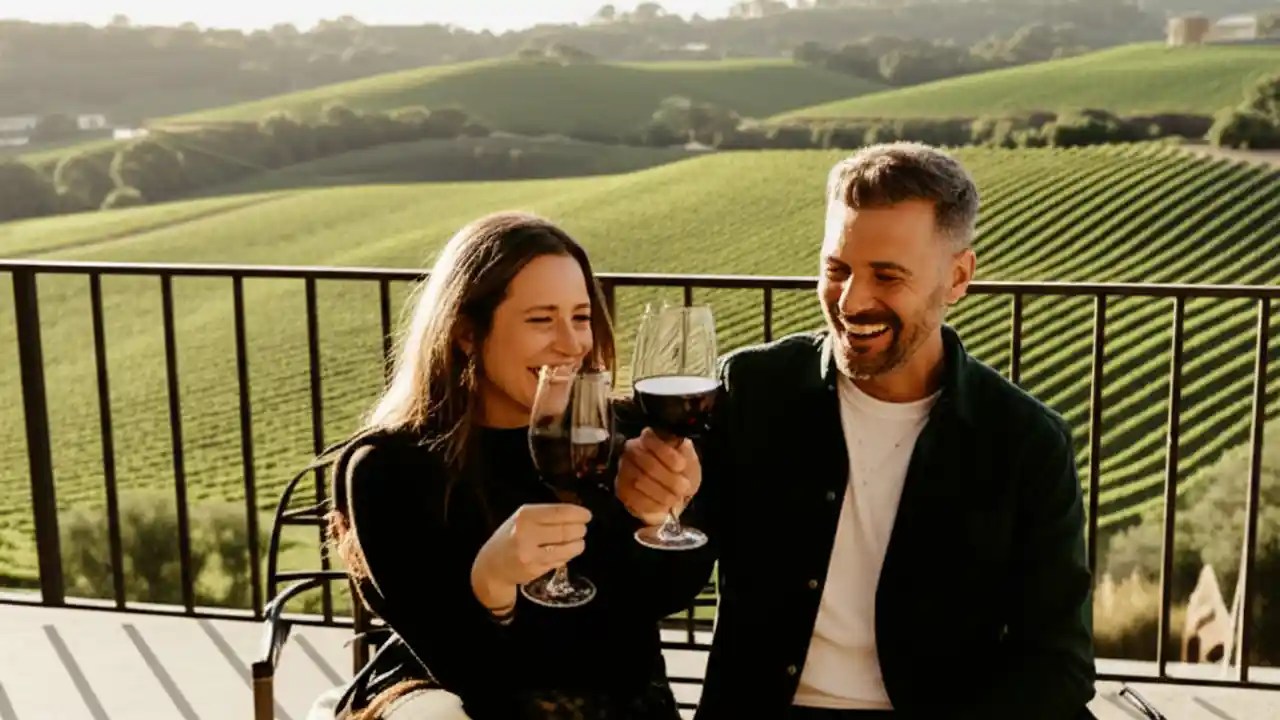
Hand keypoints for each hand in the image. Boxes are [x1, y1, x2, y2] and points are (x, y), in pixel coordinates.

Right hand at [471, 503, 590, 610]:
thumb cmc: (510, 537)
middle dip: (580, 529)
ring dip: (578, 544)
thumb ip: (545, 515)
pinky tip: (567, 551)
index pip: (559, 512)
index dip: (578, 514)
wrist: (491, 566)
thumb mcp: (522, 519)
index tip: (587, 515)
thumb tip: (576, 513)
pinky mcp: (535, 569)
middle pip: (566, 530)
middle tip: (583, 529)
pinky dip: (568, 555)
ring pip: (567, 547)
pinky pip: (561, 560)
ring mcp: (531, 553)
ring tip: (579, 541)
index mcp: (525, 515)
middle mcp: (527, 532)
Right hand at [615, 428, 700, 524]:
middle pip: (648, 464)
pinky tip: (664, 506)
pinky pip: (634, 498)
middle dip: (669, 479)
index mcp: (648, 438)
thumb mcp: (689, 460)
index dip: (667, 454)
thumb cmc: (681, 473)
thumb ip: (686, 452)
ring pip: (639, 481)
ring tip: (675, 499)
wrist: (673, 495)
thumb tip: (683, 445)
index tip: (681, 466)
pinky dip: (652, 504)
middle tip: (684, 487)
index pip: (650, 439)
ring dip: (662, 493)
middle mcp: (631, 451)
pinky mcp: (621, 490)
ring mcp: (623, 470)